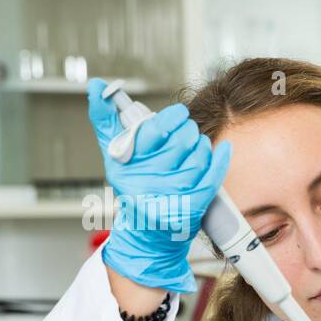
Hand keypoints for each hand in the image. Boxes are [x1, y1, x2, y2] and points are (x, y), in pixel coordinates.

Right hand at [87, 78, 231, 293]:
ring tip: (197, 144)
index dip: (170, 119)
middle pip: (180, 142)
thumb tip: (97, 87)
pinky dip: (220, 159)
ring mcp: (169, 198)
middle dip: (188, 131)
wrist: (147, 234)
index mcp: (125, 166)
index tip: (179, 114)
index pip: (151, 132)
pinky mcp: (190, 209)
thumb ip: (106, 120)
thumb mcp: (115, 155)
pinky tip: (223, 149)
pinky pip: (212, 177)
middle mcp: (145, 182)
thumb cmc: (134, 186)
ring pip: (198, 157)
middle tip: (187, 131)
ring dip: (201, 145)